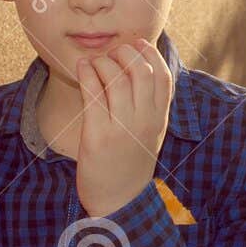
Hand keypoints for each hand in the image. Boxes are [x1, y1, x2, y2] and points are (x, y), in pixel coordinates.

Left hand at [75, 38, 171, 216]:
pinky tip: (83, 68)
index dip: (150, 53)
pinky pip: (92, 95)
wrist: (120, 202)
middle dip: (124, 53)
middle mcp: (144, 121)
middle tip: (111, 54)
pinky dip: (87, 74)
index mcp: (158, 118)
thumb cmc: (131, 163)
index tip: (136, 44)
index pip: (162, 75)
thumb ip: (150, 105)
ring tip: (94, 62)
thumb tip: (141, 68)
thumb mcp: (150, 133)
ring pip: (115, 79)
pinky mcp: (98, 135)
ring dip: (102, 62)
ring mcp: (122, 128)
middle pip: (139, 71)